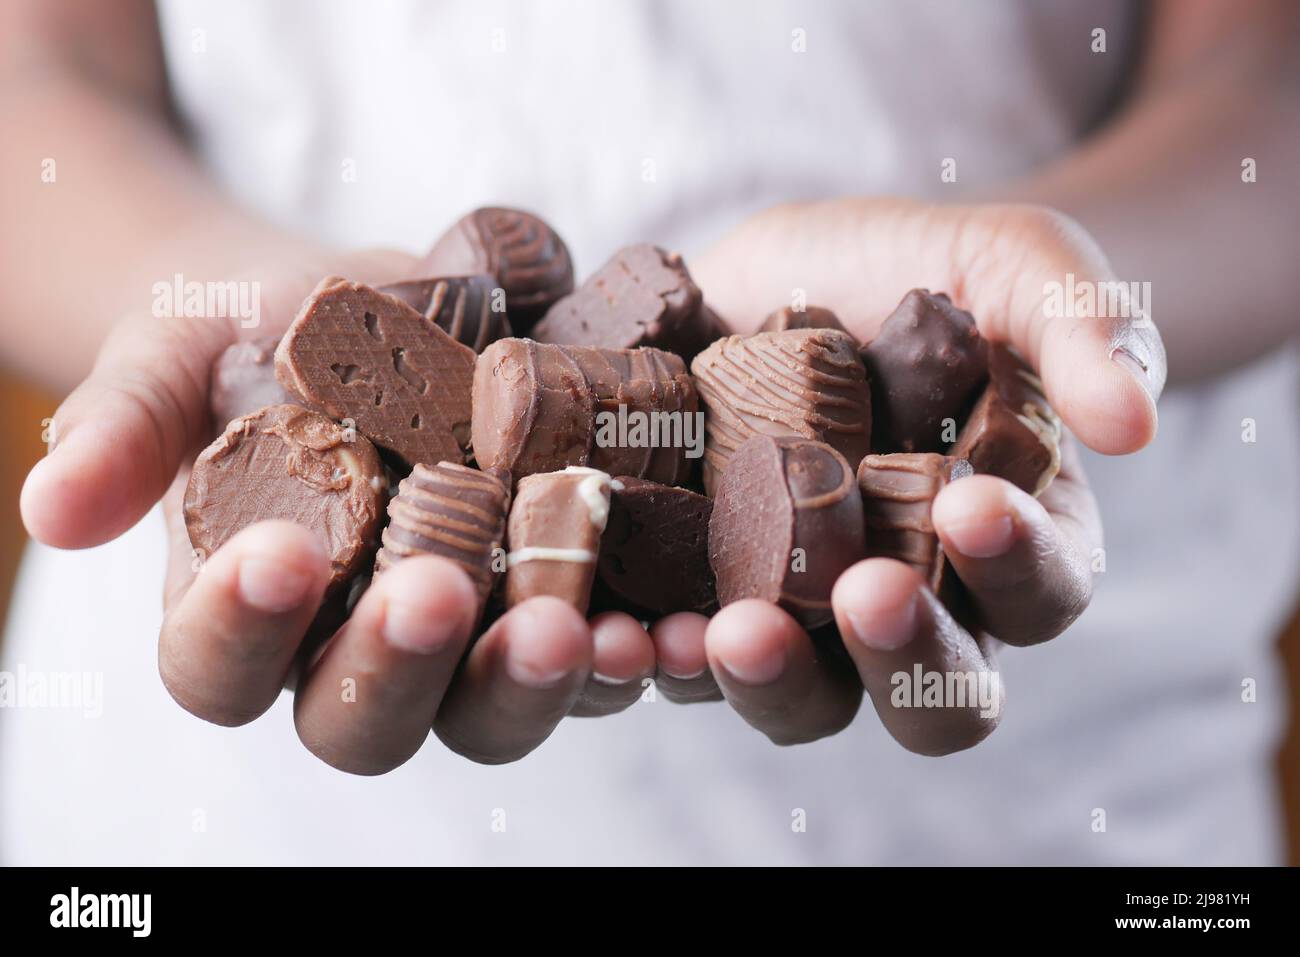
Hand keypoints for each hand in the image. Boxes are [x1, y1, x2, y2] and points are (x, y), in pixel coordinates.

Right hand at [20, 246, 656, 773]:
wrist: (365, 304)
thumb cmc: (251, 331)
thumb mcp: (177, 353)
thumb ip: (123, 425)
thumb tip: (48, 506)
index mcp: (242, 614)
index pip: (215, 666)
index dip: (239, 630)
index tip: (277, 556)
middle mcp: (349, 652)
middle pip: (363, 720)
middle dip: (397, 669)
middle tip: (437, 595)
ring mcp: (460, 640)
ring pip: (487, 710)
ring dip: (529, 682)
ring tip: (577, 626)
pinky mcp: (549, 602)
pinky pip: (588, 649)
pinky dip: (625, 644)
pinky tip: (661, 617)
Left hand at [678, 198, 1164, 753]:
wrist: (781, 268)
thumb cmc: (916, 263)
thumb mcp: (1007, 262)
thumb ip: (1082, 322)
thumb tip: (1135, 420)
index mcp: (1009, 540)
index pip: (1042, 589)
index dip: (1017, 563)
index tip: (970, 501)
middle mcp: (913, 601)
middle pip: (932, 691)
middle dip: (905, 653)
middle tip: (867, 593)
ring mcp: (803, 614)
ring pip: (807, 699)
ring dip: (770, 680)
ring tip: (726, 634)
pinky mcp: (706, 597)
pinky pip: (687, 659)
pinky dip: (659, 656)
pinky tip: (629, 631)